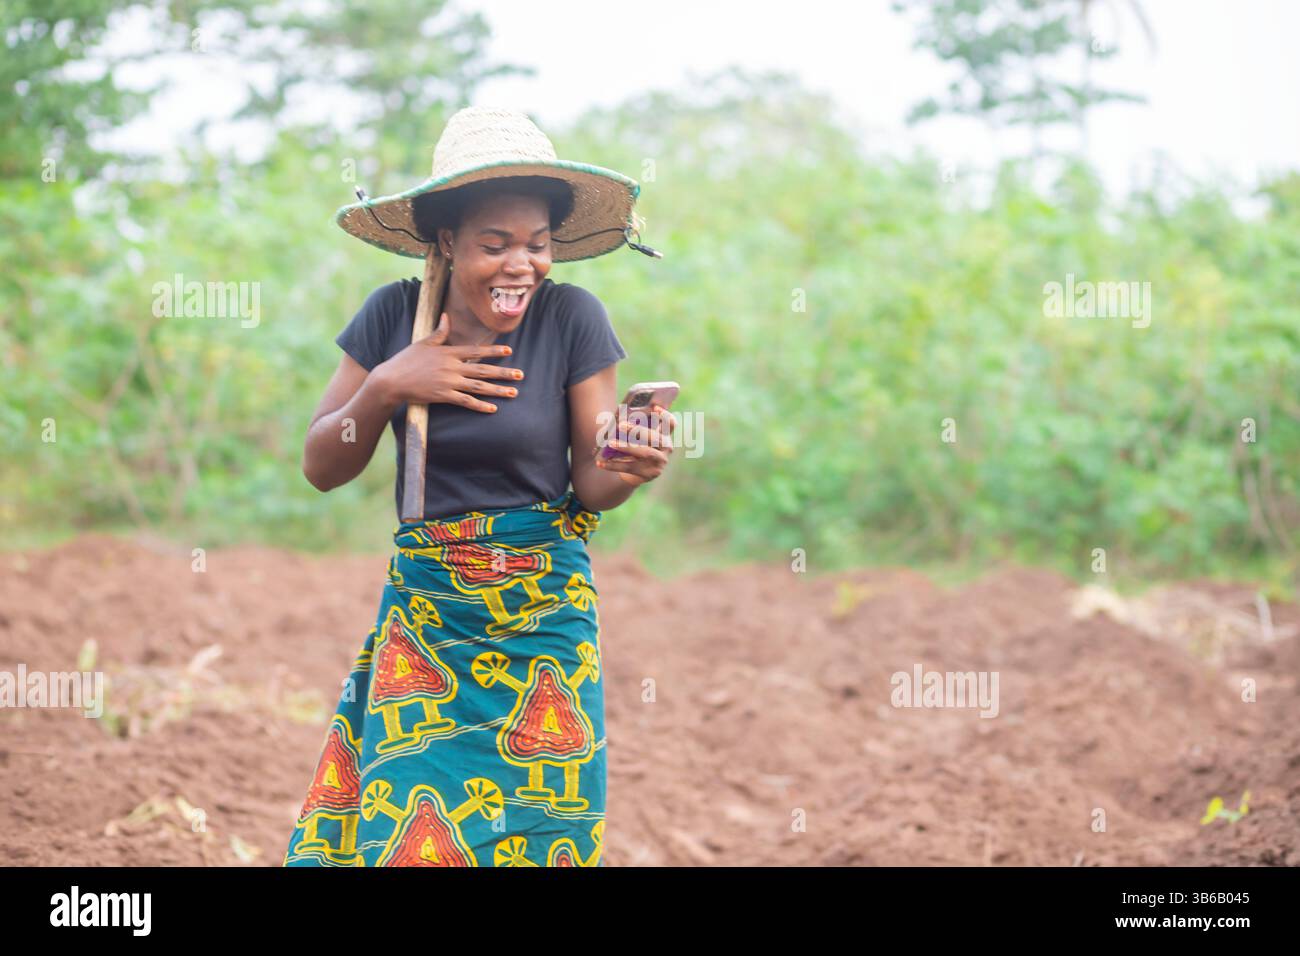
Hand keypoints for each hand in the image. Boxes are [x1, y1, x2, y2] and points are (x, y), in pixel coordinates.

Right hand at [373, 312, 522, 412]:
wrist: (392, 380)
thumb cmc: (406, 360)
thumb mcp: (423, 342)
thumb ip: (439, 332)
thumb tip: (446, 317)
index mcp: (448, 353)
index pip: (476, 350)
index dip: (493, 350)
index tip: (509, 350)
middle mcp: (452, 367)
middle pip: (483, 369)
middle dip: (503, 372)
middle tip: (520, 375)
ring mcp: (448, 382)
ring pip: (478, 386)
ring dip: (497, 390)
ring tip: (513, 392)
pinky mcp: (443, 396)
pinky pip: (465, 401)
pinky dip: (479, 405)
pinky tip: (493, 409)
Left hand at [595, 403, 675, 484]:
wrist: (636, 473)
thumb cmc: (636, 449)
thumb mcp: (638, 438)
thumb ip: (635, 430)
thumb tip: (617, 420)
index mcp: (664, 436)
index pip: (670, 424)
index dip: (665, 416)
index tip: (655, 407)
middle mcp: (666, 448)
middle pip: (655, 437)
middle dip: (638, 430)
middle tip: (621, 425)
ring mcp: (659, 462)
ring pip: (644, 452)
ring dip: (626, 446)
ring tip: (610, 442)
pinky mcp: (649, 474)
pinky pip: (629, 467)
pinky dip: (613, 465)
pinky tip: (600, 462)